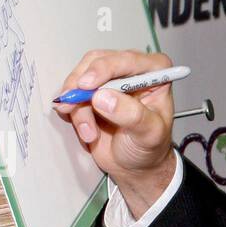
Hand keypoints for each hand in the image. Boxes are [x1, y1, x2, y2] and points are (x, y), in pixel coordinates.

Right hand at [54, 48, 175, 180]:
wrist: (136, 166)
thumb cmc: (150, 147)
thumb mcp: (149, 134)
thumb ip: (132, 115)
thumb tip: (103, 97)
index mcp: (154, 72)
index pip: (126, 60)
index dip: (104, 69)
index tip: (87, 85)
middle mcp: (130, 71)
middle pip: (96, 62)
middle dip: (81, 86)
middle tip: (72, 106)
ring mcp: (108, 81)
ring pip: (80, 78)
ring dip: (77, 106)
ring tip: (89, 133)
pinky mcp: (90, 94)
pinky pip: (72, 94)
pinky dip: (72, 111)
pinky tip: (85, 130)